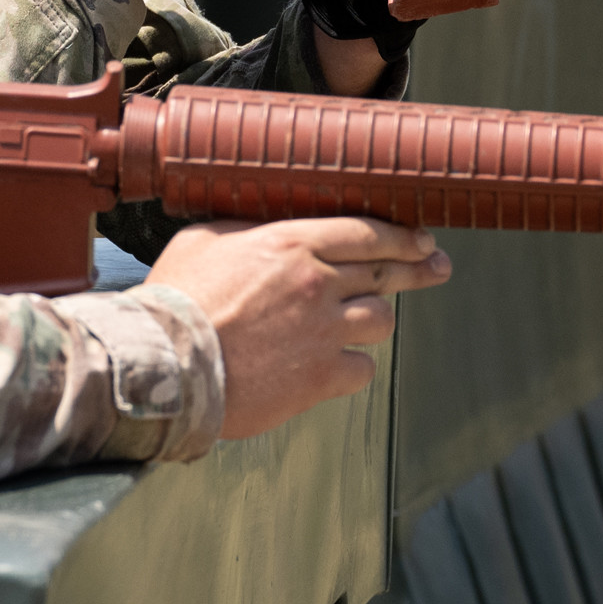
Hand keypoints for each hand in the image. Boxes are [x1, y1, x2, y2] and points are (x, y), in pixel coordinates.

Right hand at [145, 215, 451, 439]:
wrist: (165, 366)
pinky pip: (363, 368)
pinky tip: (335, 366)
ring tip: (360, 323)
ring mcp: (324, 331)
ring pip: (381, 320)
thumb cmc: (175, 301)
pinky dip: (352, 366)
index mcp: (291, 242)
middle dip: (417, 269)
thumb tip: (268, 227)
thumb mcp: (203, 240)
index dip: (402, 237)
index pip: (366, 232)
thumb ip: (247, 230)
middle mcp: (317, 282)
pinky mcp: (321, 376)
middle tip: (437, 269)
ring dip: (372, 320)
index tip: (423, 241)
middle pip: (386, 273)